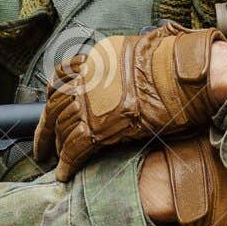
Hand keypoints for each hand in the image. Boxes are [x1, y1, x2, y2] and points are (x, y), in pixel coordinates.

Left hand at [35, 23, 226, 180]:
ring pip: (63, 128)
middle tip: (41, 145)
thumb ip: (131, 62)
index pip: (63, 76)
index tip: (50, 107)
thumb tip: (138, 68)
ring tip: (56, 162)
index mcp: (98, 59)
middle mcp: (89, 78)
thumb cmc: (177, 64)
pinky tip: (64, 173)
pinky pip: (74, 148)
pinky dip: (67, 163)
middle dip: (45, 128)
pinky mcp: (99, 126)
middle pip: (55, 105)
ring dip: (57, 147)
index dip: (53, 95)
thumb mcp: (147, 51)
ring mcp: (91, 102)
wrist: (185, 75)